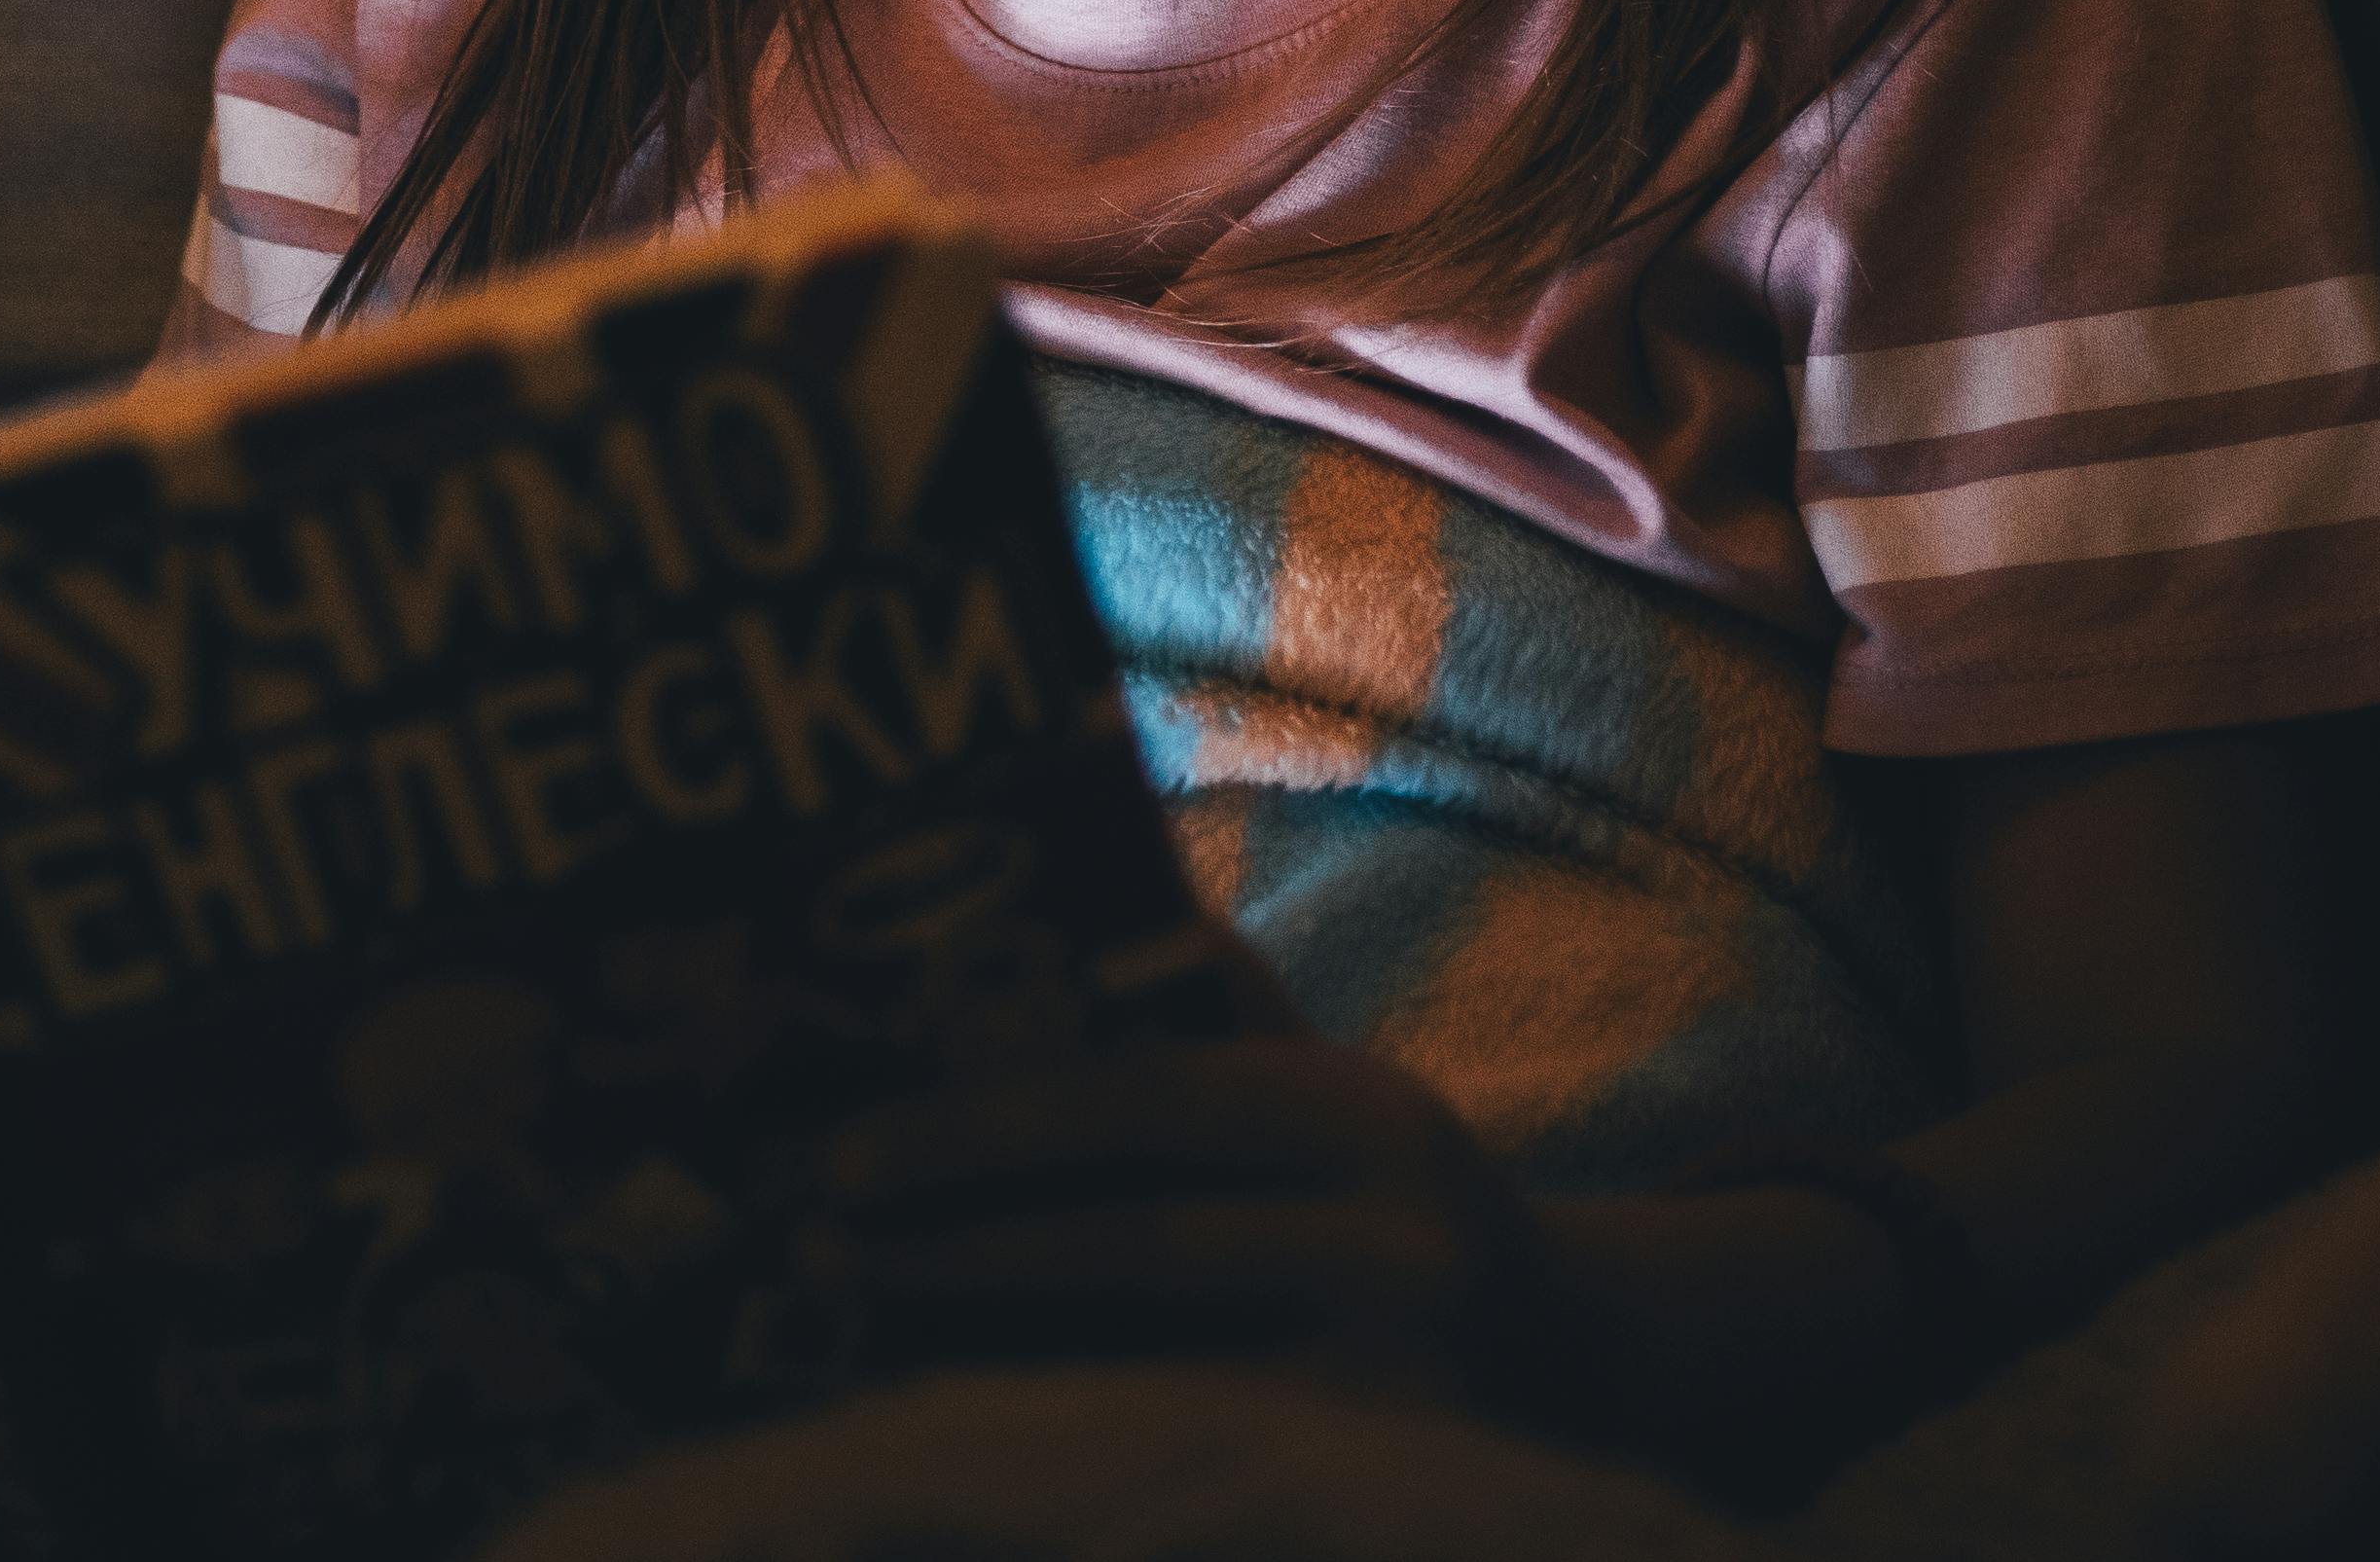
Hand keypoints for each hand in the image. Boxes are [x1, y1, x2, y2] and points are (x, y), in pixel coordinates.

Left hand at [814, 1039, 1542, 1405]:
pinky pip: (1174, 1442)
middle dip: (959, 1252)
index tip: (844, 1155)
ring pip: (1144, 1373)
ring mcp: (1394, 1385)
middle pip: (1135, 1250)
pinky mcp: (1370, 1476)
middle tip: (816, 1248)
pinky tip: (947, 1414)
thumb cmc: (1381, 1187)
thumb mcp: (1322, 1076)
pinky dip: (1057, 1423)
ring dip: (984, 1355)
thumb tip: (1058, 904)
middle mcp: (1396, 1247)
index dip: (985, 1129)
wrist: (1563, 1353)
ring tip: (853, 1329)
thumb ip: (1212, 999)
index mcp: (1361, 1114)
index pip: (1145, 1105)